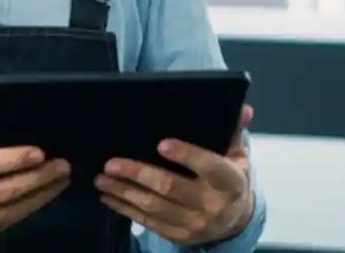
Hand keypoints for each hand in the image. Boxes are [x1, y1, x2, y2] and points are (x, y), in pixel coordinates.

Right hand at [0, 120, 71, 242]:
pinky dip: (29, 208)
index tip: (39, 152)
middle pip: (2, 191)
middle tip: (61, 165)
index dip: (12, 160)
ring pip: (10, 211)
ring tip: (61, 180)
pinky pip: (8, 222)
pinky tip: (44, 195)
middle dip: (36, 178)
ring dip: (40, 195)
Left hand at [95, 105, 255, 246]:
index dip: (186, 155)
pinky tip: (109, 196)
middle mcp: (212, 205)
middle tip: (111, 163)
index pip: (209, 166)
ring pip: (154, 207)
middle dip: (138, 174)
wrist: (235, 221)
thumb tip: (242, 108)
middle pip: (171, 187)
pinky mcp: (179, 236)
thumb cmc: (229, 179)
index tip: (161, 144)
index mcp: (229, 181)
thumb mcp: (237, 156)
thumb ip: (233, 131)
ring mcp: (195, 224)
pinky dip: (125, 210)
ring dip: (124, 192)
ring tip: (102, 178)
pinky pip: (148, 223)